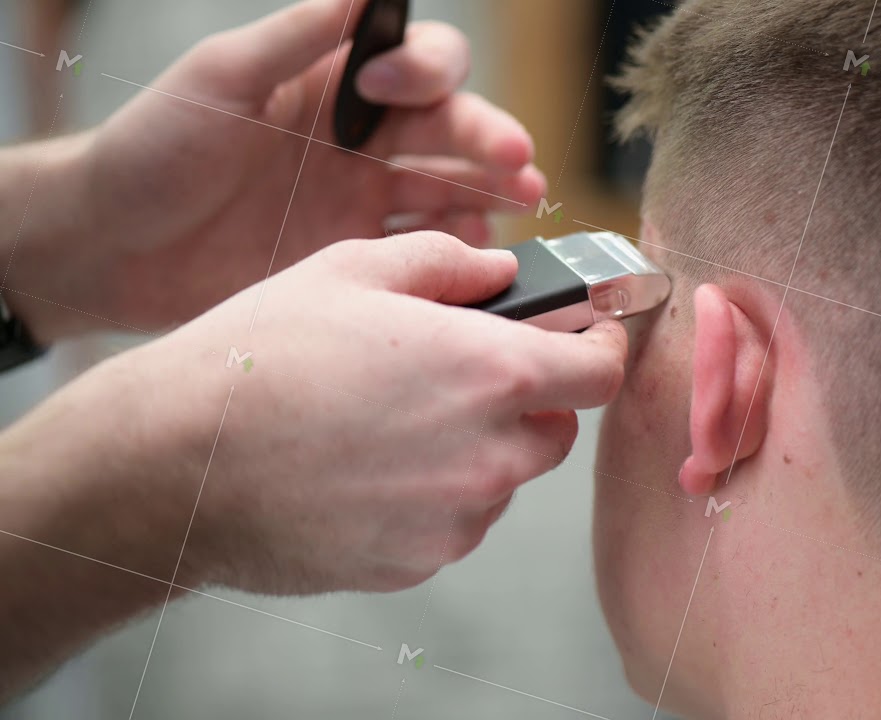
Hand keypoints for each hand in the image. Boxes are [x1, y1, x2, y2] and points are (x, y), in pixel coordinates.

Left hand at [51, 0, 544, 334]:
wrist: (112, 246)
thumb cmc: (153, 149)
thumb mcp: (219, 78)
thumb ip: (299, 36)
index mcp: (332, 86)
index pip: (411, 64)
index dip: (420, 72)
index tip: (386, 91)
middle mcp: (359, 140)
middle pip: (448, 129)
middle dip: (489, 139)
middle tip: (517, 159)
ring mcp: (362, 199)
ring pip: (449, 189)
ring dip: (492, 192)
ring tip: (524, 202)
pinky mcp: (356, 255)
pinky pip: (424, 248)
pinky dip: (460, 248)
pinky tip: (480, 249)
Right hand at [103, 232, 621, 592]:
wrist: (177, 464)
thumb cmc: (262, 357)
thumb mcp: (353, 270)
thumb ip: (449, 263)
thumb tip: (502, 270)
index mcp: (491, 371)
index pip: (601, 372)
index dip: (598, 350)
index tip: (583, 341)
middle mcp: (489, 452)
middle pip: (556, 430)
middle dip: (528, 401)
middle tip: (462, 377)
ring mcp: (457, 517)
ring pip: (505, 478)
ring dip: (478, 450)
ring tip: (394, 423)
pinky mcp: (420, 561)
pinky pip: (457, 522)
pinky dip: (435, 497)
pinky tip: (370, 470)